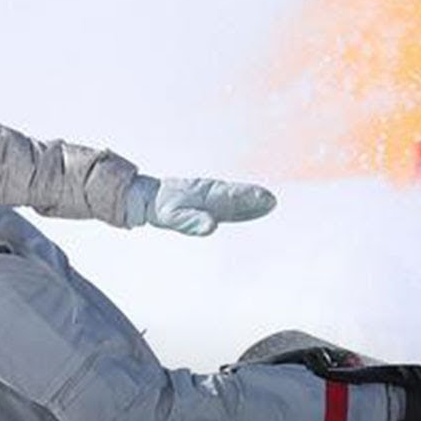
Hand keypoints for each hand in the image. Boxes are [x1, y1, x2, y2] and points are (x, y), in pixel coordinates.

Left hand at [125, 175, 275, 235]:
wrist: (148, 198)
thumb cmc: (161, 209)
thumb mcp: (173, 218)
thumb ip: (191, 222)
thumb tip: (211, 227)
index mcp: (207, 196)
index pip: (233, 197)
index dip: (250, 199)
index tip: (268, 200)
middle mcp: (212, 194)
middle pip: (238, 196)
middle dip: (255, 198)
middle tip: (273, 201)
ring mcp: (210, 198)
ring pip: (235, 199)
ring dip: (252, 201)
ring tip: (270, 203)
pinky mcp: (207, 204)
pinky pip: (228, 205)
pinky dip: (242, 206)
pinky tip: (253, 210)